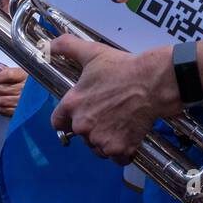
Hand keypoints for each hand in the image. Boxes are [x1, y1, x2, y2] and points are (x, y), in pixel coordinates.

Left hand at [0, 65, 27, 116]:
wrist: (43, 94)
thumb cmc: (31, 82)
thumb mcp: (23, 73)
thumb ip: (10, 70)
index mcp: (24, 75)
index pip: (7, 74)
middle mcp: (25, 87)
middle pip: (2, 88)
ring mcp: (24, 100)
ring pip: (3, 100)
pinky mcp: (23, 110)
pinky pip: (8, 110)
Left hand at [47, 36, 176, 164]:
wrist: (152, 82)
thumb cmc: (123, 68)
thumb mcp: (92, 53)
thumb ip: (67, 47)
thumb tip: (49, 44)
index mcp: (72, 104)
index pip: (58, 123)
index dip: (69, 119)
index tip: (80, 115)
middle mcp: (82, 125)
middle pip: (81, 135)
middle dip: (93, 127)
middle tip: (109, 113)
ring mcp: (100, 139)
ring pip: (98, 148)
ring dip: (107, 140)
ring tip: (121, 123)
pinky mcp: (119, 149)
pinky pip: (117, 158)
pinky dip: (123, 152)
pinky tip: (130, 136)